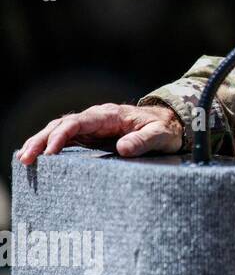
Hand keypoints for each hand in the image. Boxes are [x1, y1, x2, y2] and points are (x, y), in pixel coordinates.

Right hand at [17, 103, 183, 165]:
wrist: (169, 124)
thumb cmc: (164, 129)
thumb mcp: (159, 136)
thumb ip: (143, 141)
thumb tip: (123, 148)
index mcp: (109, 115)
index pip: (78, 122)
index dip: (62, 135)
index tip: (50, 152)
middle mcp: (95, 118)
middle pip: (61, 125)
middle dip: (41, 140)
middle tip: (27, 158)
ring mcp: (91, 128)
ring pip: (58, 131)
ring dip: (40, 143)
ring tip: (24, 159)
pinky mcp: (90, 137)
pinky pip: (65, 141)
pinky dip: (49, 147)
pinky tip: (36, 159)